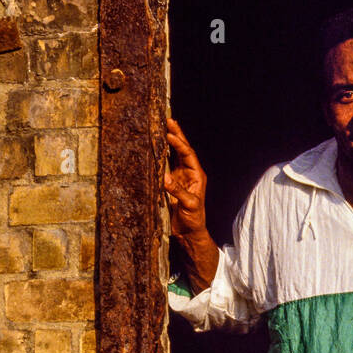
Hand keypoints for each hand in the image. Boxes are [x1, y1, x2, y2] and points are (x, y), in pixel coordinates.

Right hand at [164, 117, 207, 238]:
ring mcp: (180, 176)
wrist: (189, 232)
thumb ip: (178, 192)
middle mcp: (189, 173)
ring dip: (169, 142)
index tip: (170, 134)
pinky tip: (155, 145)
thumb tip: (165, 178)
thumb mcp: (189, 205)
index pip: (188, 155)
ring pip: (174, 155)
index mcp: (197, 175)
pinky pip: (166, 165)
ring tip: (163, 126)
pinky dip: (161, 154)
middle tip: (168, 120)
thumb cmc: (194, 219)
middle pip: (182, 150)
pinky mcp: (171, 182)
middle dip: (176, 135)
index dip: (179, 144)